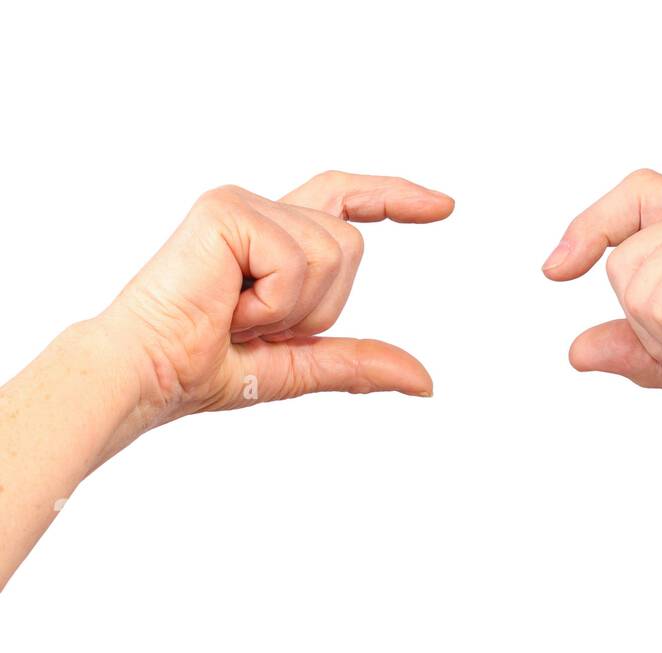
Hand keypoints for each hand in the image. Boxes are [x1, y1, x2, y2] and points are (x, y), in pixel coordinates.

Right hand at [100, 172, 453, 424]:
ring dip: (294, 307)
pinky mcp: (227, 210)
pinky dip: (273, 303)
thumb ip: (359, 362)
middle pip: (352, 244)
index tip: (445, 207)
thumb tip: (427, 381)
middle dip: (320, 305)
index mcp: (274, 239)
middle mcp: (260, 210)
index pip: (345, 199)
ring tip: (237, 316)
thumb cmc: (204, 367)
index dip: (395, 198)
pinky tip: (228, 307)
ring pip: (334, 252)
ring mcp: (243, 204)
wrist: (150, 374)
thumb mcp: (301, 365)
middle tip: (255, 325)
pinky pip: (297, 261)